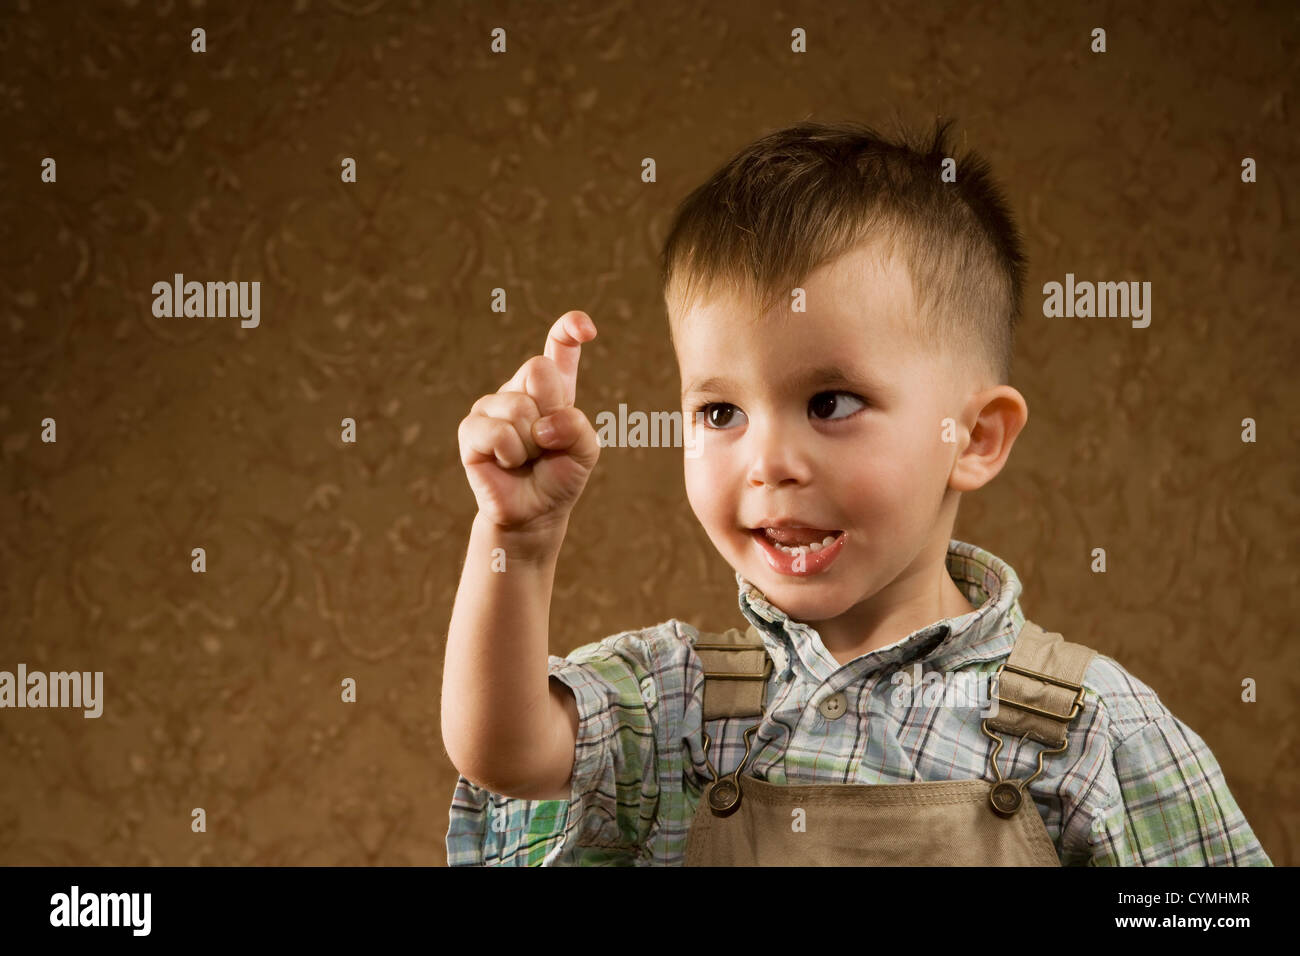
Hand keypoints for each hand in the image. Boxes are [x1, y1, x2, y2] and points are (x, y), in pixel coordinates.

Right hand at [457, 310, 600, 535]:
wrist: (535, 511)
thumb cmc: (560, 475)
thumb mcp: (586, 450)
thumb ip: (577, 427)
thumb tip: (542, 424)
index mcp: (553, 386)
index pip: (559, 346)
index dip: (569, 329)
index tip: (584, 328)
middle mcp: (519, 388)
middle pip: (539, 370)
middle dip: (552, 409)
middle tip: (548, 440)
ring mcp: (491, 406)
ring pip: (518, 406)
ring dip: (532, 442)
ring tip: (528, 457)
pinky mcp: (471, 429)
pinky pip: (496, 431)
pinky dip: (511, 453)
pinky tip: (508, 463)